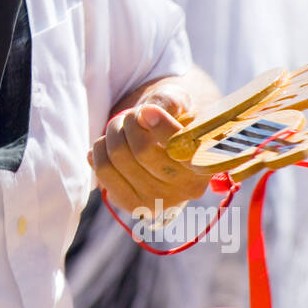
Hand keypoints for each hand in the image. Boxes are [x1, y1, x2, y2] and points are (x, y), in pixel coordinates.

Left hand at [87, 84, 212, 215]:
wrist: (163, 146)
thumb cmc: (174, 118)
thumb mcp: (180, 101)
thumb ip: (170, 101)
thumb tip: (148, 111)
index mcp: (207, 163)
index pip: (180, 149)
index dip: (159, 126)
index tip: (146, 109)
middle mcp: (187, 189)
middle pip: (142, 150)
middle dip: (129, 122)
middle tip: (131, 114)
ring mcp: (160, 201)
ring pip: (118, 159)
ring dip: (113, 133)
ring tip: (120, 127)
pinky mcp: (133, 205)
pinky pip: (103, 172)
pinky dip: (100, 151)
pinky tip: (108, 145)